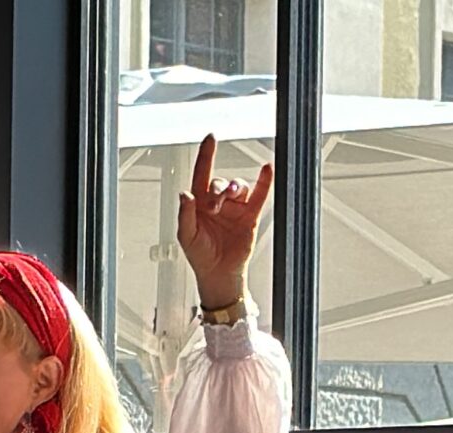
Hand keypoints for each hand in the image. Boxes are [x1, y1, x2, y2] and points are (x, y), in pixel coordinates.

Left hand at [177, 134, 272, 310]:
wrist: (219, 274)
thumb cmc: (200, 256)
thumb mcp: (187, 235)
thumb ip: (186, 214)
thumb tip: (185, 194)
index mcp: (199, 203)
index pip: (202, 173)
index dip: (206, 155)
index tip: (211, 138)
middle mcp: (218, 202)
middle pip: (220, 182)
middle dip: (218, 188)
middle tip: (216, 203)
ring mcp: (235, 208)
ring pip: (238, 187)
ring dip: (235, 187)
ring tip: (233, 196)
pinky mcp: (250, 216)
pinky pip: (258, 196)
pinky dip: (264, 182)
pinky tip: (267, 169)